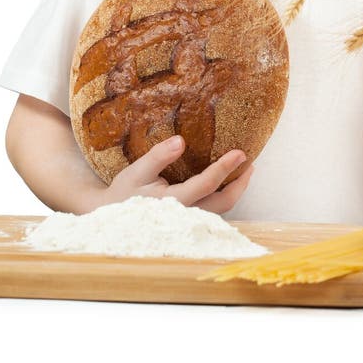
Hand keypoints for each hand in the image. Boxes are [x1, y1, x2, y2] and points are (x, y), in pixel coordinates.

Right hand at [96, 136, 253, 212]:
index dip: (224, 168)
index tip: (240, 153)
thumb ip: (158, 156)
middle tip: (250, 163)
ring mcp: (187, 221)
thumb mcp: (136, 171)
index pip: (205, 185)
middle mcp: (184, 215)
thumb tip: (181, 140)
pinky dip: (224, 195)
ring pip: (221, 209)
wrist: (111, 217)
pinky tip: (227, 182)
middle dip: (240, 183)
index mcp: (172, 203)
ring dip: (235, 190)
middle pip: (222, 202)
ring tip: (245, 171)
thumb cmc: (124, 192)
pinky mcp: (187, 221)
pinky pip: (213, 210)